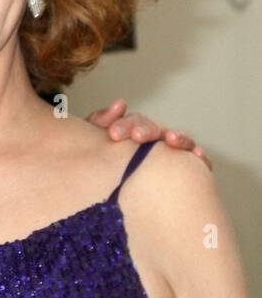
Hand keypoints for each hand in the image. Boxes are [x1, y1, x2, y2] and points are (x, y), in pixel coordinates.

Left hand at [86, 99, 211, 169]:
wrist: (119, 194)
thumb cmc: (106, 163)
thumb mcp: (98, 141)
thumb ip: (101, 121)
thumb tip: (120, 104)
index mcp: (135, 130)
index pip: (133, 121)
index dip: (124, 124)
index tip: (114, 134)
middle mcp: (156, 138)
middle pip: (155, 128)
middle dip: (146, 130)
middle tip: (136, 136)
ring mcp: (174, 150)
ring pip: (179, 140)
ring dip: (178, 137)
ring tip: (171, 139)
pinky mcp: (191, 167)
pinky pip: (200, 161)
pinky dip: (200, 155)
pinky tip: (198, 155)